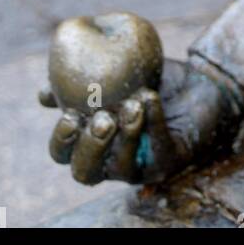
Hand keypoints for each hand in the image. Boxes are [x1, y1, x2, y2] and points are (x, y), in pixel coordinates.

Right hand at [41, 13, 239, 184]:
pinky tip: (150, 97)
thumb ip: (80, 80)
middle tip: (101, 118)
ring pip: (122, 168)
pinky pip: (158, 150)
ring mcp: (140, 166)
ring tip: (133, 103)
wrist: (199, 81)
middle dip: (89, 148)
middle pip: (85, 172)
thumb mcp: (112, 72)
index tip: (69, 114)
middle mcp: (111, 161)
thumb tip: (43, 92)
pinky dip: (153, 123)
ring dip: (126, 134)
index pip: (63, 154)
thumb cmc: (149, 78)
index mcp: (90, 142)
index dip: (61, 140)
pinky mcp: (169, 162)